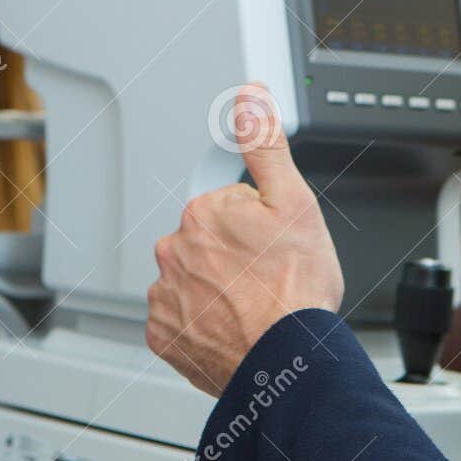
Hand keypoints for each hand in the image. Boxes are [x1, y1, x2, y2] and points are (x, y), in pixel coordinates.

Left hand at [146, 84, 344, 395]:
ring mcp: (166, 296)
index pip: (228, 206)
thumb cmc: (296, 290)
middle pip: (207, 242)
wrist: (288, 362)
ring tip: (252, 306)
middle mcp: (175, 251)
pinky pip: (181, 320)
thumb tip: (248, 98)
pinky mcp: (164, 336)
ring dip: (217, 290)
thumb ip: (265, 145)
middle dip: (233, 255)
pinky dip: (203, 323)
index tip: (273, 247)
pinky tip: (232, 327)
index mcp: (204, 213)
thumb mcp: (295, 201)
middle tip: (266, 277)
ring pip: (193, 280)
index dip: (258, 225)